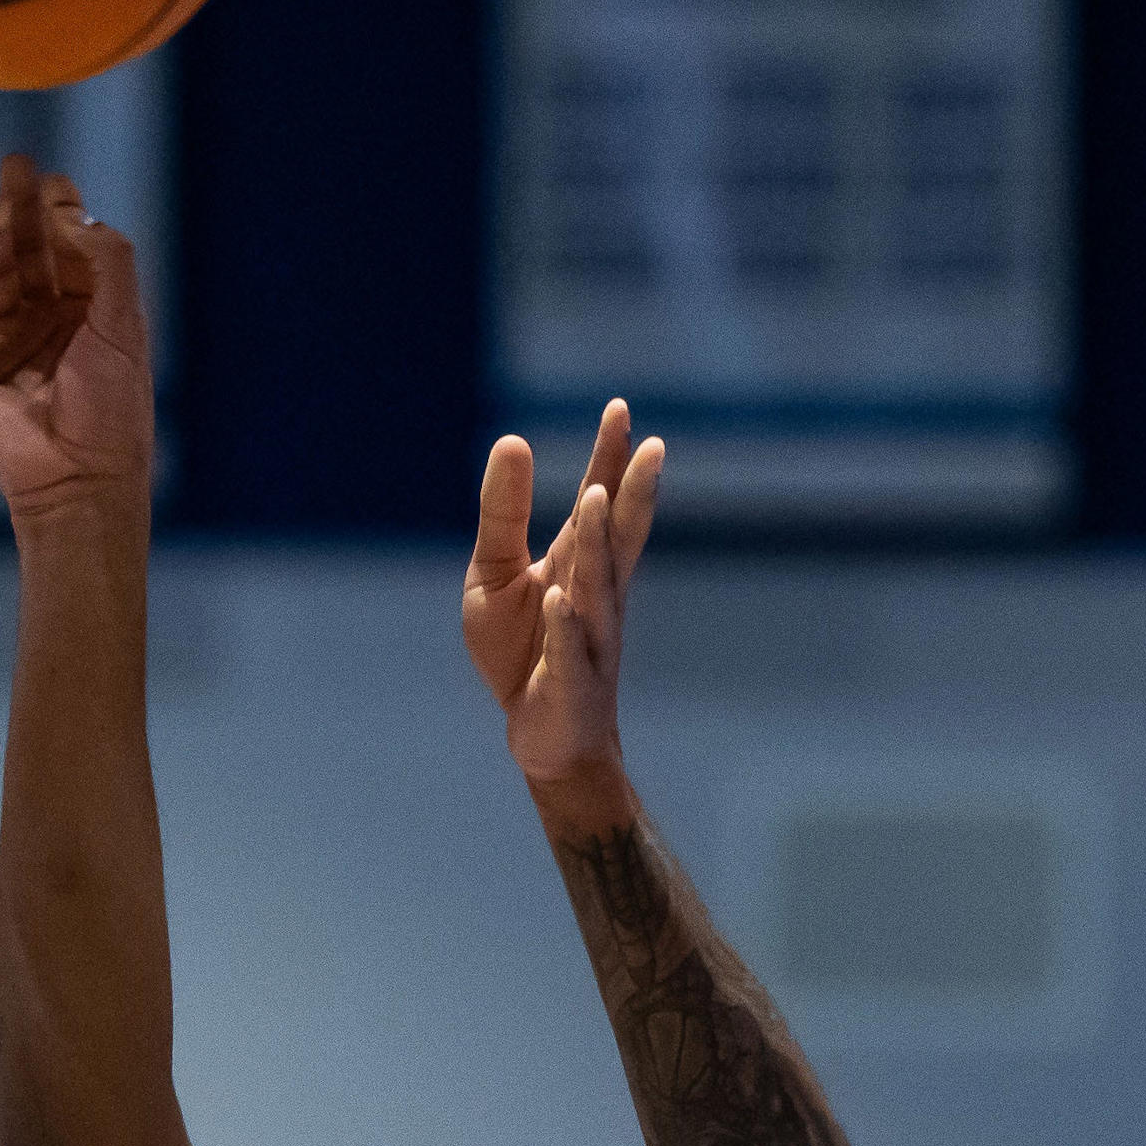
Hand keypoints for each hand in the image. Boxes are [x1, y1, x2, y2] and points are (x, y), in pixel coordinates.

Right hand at [0, 152, 150, 518]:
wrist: (78, 478)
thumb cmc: (112, 407)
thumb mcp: (122, 323)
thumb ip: (107, 261)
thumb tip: (74, 212)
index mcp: (86, 313)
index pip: (68, 248)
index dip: (60, 211)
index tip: (54, 179)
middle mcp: (43, 324)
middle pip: (25, 255)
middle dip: (19, 211)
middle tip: (13, 166)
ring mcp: (3, 348)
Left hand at [461, 403, 663, 829]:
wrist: (543, 737)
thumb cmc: (523, 652)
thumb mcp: (496, 576)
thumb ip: (505, 516)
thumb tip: (513, 441)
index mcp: (579, 566)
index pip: (601, 504)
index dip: (610, 459)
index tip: (619, 408)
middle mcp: (596, 597)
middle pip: (617, 539)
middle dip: (632, 494)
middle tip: (650, 445)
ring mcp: (588, 640)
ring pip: (595, 588)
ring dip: (595, 545)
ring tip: (593, 498)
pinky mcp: (568, 682)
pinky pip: (566, 650)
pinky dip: (564, 626)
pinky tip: (559, 598)